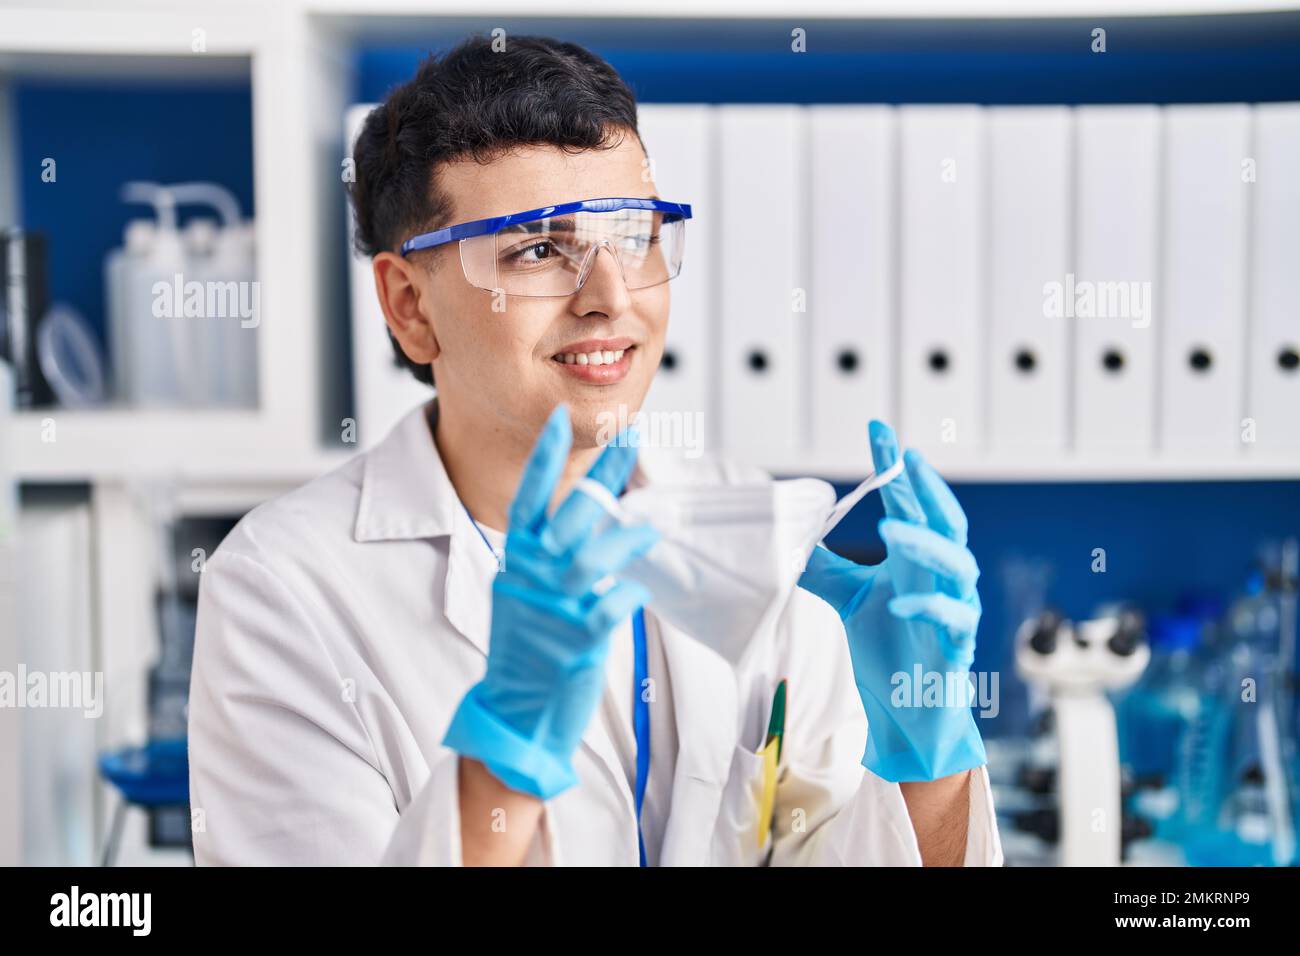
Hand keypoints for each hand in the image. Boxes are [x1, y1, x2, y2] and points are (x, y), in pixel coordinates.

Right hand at [443, 405, 659, 798]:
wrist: (514, 713)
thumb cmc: (527, 653)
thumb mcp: (524, 596)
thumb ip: (548, 561)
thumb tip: (591, 522)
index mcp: (515, 563)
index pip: (528, 499)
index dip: (544, 458)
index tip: (559, 418)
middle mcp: (530, 579)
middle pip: (570, 513)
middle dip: (604, 474)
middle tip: (633, 439)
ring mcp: (553, 609)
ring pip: (595, 556)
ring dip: (629, 537)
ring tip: (653, 525)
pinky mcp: (577, 642)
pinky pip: (615, 602)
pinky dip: (630, 594)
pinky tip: (637, 593)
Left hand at [797, 420, 986, 782]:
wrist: (909, 713)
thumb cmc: (889, 651)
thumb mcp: (849, 599)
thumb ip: (823, 566)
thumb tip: (788, 536)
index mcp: (915, 560)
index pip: (909, 504)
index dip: (894, 468)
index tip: (878, 431)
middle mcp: (940, 577)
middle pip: (947, 521)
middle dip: (928, 488)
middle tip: (907, 460)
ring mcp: (955, 609)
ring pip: (956, 564)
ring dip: (925, 544)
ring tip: (891, 528)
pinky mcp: (957, 646)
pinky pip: (952, 618)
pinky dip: (927, 607)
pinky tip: (896, 602)